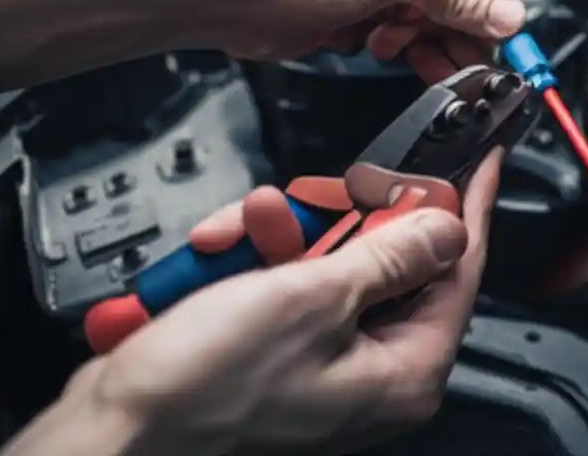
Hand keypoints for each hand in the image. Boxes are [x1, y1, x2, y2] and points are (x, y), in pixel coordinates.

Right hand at [3, 151, 502, 455]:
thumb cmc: (205, 391)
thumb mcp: (313, 297)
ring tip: (245, 225)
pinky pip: (285, 280)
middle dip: (346, 214)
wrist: (111, 429)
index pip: (458, 269)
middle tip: (330, 190)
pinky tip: (220, 250)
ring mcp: (322, 360)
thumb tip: (444, 224)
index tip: (476, 158)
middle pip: (390, 258)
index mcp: (404, 371)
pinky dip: (254, 257)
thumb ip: (389, 253)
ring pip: (329, 260)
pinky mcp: (275, 349)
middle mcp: (372, 372)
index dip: (464, 205)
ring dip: (285, 230)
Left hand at [179, 0, 524, 79]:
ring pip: (423, 20)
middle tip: (463, 67)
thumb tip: (509, 15)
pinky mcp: (349, 7)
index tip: (502, 49)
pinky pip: (391, 34)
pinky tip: (376, 50)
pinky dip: (390, 48)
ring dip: (420, 43)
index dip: (489, 10)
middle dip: (453, 32)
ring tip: (414, 57)